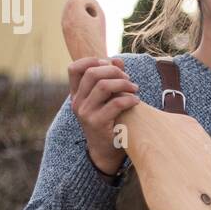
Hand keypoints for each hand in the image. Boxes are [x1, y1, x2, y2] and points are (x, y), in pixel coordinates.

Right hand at [69, 56, 138, 174]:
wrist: (106, 150)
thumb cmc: (109, 120)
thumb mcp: (107, 99)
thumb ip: (110, 79)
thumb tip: (117, 59)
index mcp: (76, 94)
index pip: (74, 68)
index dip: (91, 61)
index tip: (109, 64)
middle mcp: (77, 102)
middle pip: (92, 73)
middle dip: (114, 71)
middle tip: (128, 79)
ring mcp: (85, 113)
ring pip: (103, 86)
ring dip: (124, 84)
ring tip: (134, 89)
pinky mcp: (97, 123)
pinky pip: (115, 103)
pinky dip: (129, 99)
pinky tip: (136, 101)